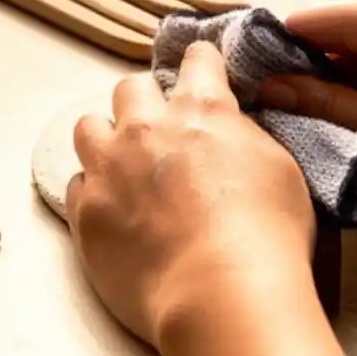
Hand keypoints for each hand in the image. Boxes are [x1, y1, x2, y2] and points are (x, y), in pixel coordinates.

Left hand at [66, 42, 314, 348]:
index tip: (200, 70)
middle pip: (130, 88)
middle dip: (143, 102)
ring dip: (106, 139)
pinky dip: (93, 191)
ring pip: (88, 126)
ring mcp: (109, 168)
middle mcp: (148, 128)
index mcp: (202, 111)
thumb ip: (246, 139)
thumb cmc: (265, 236)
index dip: (201, 64)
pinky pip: (76, 184)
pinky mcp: (86, 212)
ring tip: (122, 164)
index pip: (196, 61)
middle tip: (158, 129)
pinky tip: (113, 210)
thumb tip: (229, 132)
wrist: (221, 294)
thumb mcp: (280, 170)